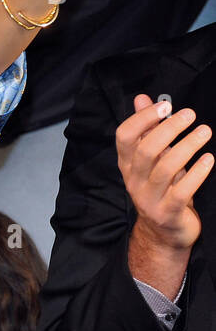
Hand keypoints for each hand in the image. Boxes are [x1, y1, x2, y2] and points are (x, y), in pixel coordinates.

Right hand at [117, 94, 212, 251]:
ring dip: (187, 146)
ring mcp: (149, 197)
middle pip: (146, 150)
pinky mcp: (168, 212)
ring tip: (205, 131)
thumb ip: (147, 128)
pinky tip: (209, 158)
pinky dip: (197, 173)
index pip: (124, 136)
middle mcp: (134, 180)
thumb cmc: (161, 188)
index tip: (164, 105)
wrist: (163, 232)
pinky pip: (182, 191)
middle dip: (168, 129)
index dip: (142, 118)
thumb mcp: (152, 158)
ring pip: (165, 168)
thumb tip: (142, 98)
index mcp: (127, 164)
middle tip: (190, 115)